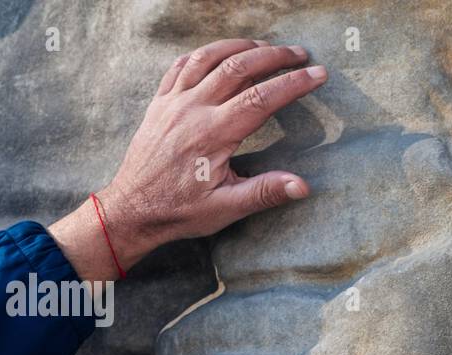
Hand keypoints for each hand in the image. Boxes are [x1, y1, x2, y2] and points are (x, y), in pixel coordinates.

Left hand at [49, 38, 326, 280]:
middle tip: (300, 54)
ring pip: (209, 58)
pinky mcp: (160, 103)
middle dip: (274, 56)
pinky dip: (205, 53)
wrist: (133, 209)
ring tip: (265, 46)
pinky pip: (182, 65)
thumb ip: (264, 193)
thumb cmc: (180, 211)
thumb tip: (302, 186)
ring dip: (240, 47)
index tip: (318, 74)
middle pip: (239, 67)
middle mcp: (192, 109)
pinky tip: (220, 53)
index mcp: (213, 134)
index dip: (293, 83)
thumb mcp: (225, 208)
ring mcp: (173, 102)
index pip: (261, 98)